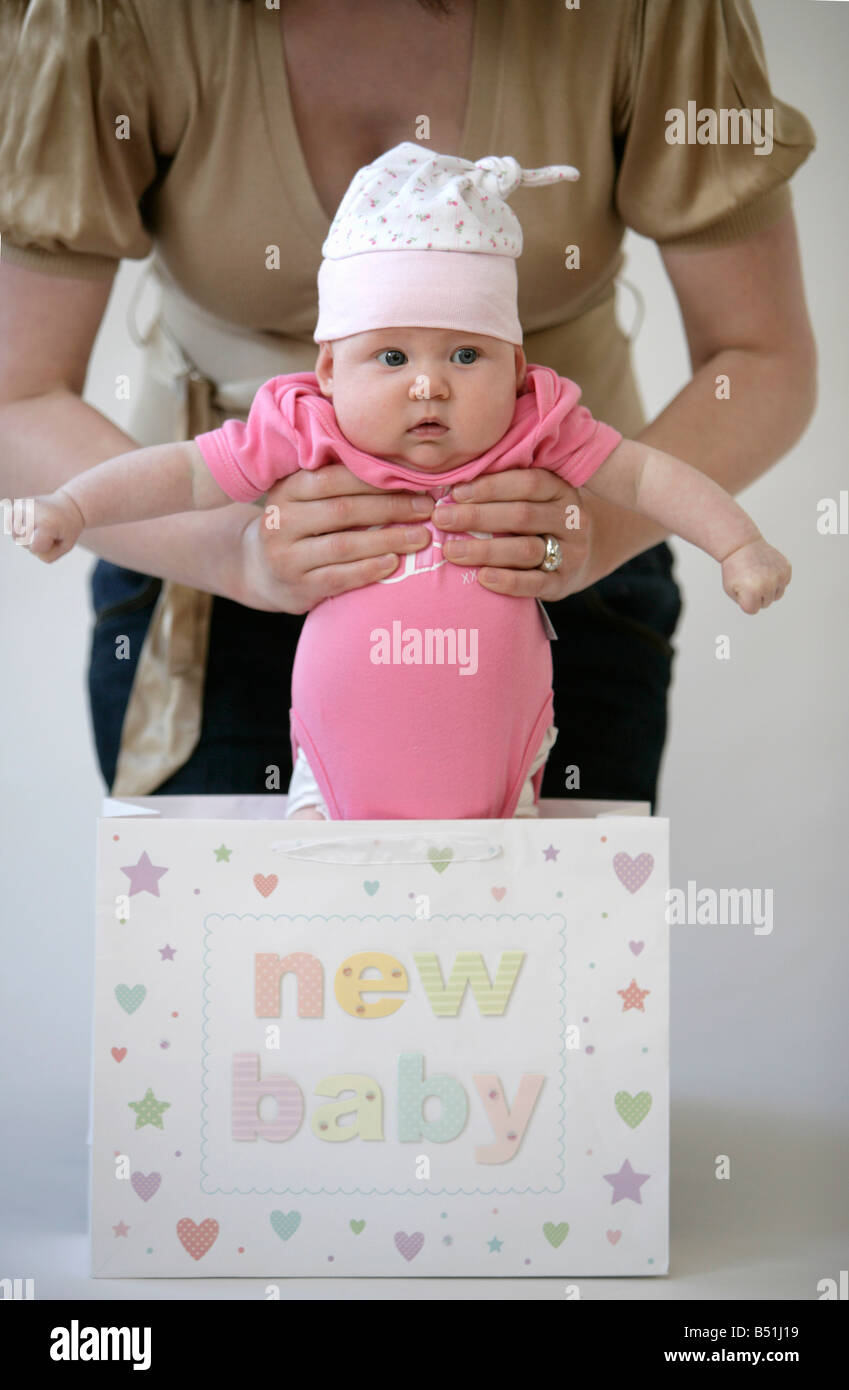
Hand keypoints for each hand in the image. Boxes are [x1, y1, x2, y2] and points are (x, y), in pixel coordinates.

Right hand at [12, 489, 84, 562]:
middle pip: (23, 542)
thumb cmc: (68, 528)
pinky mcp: (17, 504)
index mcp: (46, 523)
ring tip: (40, 526)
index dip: (46, 547)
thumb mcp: (66, 546)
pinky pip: (12, 524)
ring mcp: (23, 506)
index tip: (55, 536)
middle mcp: (31, 512)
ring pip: (15, 534)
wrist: (69, 505)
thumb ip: (47, 555)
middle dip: (35, 542)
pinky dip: (21, 527)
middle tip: (49, 531)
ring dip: (26, 535)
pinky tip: (33, 521)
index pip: (34, 548)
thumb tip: (24, 544)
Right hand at [231, 464, 434, 612]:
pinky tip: (394, 563)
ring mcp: (287, 556)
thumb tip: (397, 461)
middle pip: (344, 510)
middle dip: (391, 508)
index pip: (335, 478)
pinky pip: (339, 577)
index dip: (376, 479)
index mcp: (287, 489)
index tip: (414, 480)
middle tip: (427, 509)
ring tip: (421, 538)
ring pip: (344, 545)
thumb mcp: (304, 495)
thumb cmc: (299, 524)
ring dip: (388, 540)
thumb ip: (336, 477)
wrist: (260, 569)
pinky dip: (369, 570)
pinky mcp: (298, 586)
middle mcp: (282, 520)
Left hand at [430, 468, 598, 597]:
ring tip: (451, 550)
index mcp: (562, 490)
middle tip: (441, 519)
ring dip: (484, 550)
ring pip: (525, 549)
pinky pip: (535, 583)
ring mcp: (571, 553)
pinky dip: (508, 581)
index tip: (456, 493)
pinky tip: (482, 578)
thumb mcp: (536, 497)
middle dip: (477, 517)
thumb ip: (506, 488)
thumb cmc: (543, 519)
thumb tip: (454, 484)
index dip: (491, 487)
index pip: (528, 483)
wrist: (588, 552)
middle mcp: (571, 519)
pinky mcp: (563, 583)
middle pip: (522, 515)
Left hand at [721, 537, 791, 613]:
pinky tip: (766, 570)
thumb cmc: (734, 569)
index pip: (752, 610)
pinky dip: (776, 580)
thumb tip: (762, 604)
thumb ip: (745, 603)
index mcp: (752, 591)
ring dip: (768, 589)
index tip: (741, 587)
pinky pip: (784, 583)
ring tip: (758, 576)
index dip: (744, 600)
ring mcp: (779, 576)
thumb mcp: (730, 589)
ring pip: (777, 595)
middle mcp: (768, 584)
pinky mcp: (786, 568)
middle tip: (749, 580)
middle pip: (766, 603)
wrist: (742, 545)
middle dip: (757, 595)